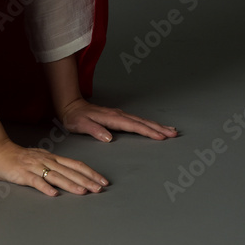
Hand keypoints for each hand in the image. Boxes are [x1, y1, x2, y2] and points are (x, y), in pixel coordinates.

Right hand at [0, 139, 106, 196]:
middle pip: (69, 170)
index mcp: (50, 158)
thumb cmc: (17, 158)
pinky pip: (35, 181)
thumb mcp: (39, 159)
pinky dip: (45, 187)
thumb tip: (68, 176)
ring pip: (56, 176)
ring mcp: (34, 166)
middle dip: (86, 180)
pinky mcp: (23, 173)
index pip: (74, 164)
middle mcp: (45, 160)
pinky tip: (53, 194)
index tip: (102, 181)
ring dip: (70, 184)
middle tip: (99, 189)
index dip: (90, 172)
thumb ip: (52, 167)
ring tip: (83, 192)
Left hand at [57, 97, 177, 141]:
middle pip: (141, 122)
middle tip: (174, 134)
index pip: (132, 126)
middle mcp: (117, 115)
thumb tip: (108, 137)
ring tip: (171, 131)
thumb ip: (94, 130)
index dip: (147, 131)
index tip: (160, 136)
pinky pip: (137, 120)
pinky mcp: (119, 116)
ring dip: (156, 125)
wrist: (71, 106)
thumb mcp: (80, 125)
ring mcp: (119, 115)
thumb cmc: (75, 117)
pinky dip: (148, 124)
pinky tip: (155, 127)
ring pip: (141, 120)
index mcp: (111, 118)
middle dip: (158, 128)